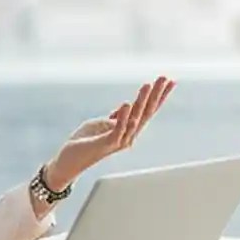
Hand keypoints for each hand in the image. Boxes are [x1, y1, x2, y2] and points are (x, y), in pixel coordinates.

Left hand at [45, 76, 175, 189]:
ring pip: (135, 119)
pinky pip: (117, 129)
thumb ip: (116, 117)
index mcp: (128, 129)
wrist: (68, 161)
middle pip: (145, 112)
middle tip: (164, 78)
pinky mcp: (105, 143)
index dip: (159, 96)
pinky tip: (127, 103)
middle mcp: (128, 135)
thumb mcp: (102, 123)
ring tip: (147, 85)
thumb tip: (128, 105)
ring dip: (141, 101)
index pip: (147, 110)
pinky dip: (123, 117)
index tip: (171, 81)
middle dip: (155, 95)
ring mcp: (118, 140)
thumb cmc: (85, 142)